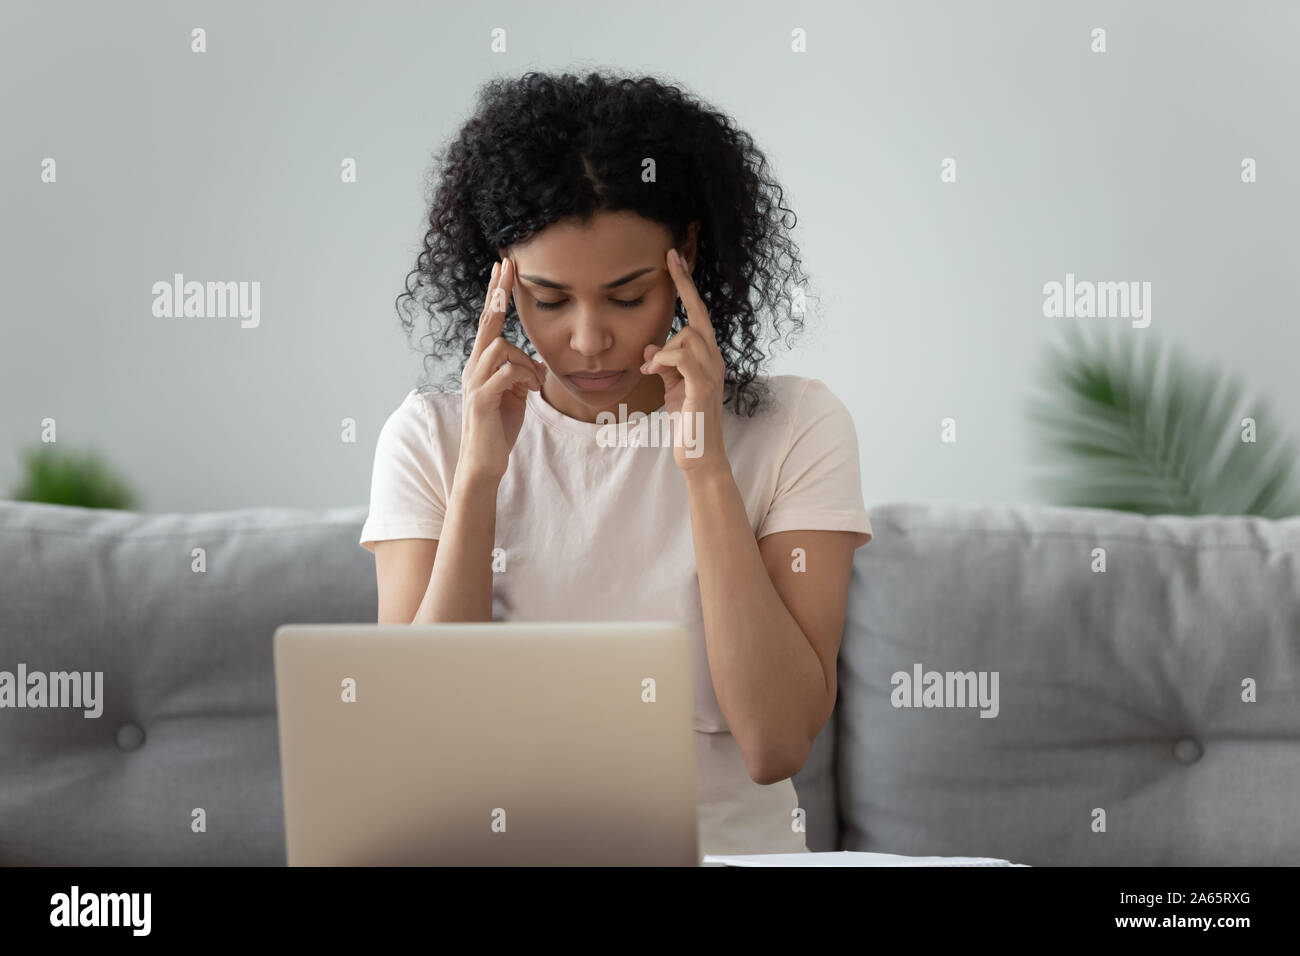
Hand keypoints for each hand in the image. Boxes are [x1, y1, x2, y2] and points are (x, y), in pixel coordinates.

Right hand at [458, 257, 546, 482]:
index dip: (495, 294)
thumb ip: (521, 373)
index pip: (488, 321)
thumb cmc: (499, 428)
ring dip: (526, 362)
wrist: (483, 462)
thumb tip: (536, 363)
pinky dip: (524, 377)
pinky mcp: (481, 399)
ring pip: (501, 348)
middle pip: (486, 322)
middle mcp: (472, 367)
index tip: (503, 267)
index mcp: (481, 363)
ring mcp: (474, 382)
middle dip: (497, 293)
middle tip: (506, 265)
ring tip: (534, 383)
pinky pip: (506, 372)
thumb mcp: (515, 394)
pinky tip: (530, 391)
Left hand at [639, 248, 729, 475]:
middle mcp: (715, 360)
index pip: (698, 314)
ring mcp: (712, 373)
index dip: (687, 285)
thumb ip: (665, 365)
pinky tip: (652, 373)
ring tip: (650, 371)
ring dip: (663, 350)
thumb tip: (651, 348)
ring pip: (688, 335)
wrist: (700, 455)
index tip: (673, 258)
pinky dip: (664, 360)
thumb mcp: (672, 388)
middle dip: (683, 291)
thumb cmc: (687, 423)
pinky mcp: (703, 388)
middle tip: (666, 277)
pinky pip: (683, 357)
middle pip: (696, 318)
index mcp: (707, 358)